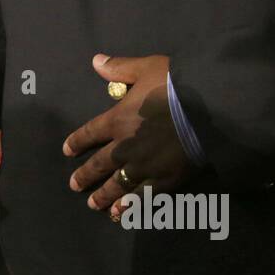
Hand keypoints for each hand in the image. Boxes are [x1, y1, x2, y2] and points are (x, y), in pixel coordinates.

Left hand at [62, 53, 191, 215]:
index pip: (90, 133)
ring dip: (104, 195)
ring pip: (118, 184)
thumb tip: (95, 61)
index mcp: (118, 120)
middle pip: (100, 164)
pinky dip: (130, 206)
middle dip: (86, 176)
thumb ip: (120, 68)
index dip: (77, 142)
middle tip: (74, 186)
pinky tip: (121, 214)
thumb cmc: (176, 85)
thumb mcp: (146, 67)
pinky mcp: (165, 180)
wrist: (207, 108)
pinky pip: (142, 197)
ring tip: (94, 204)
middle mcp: (125, 146)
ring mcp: (144, 166)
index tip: (67, 152)